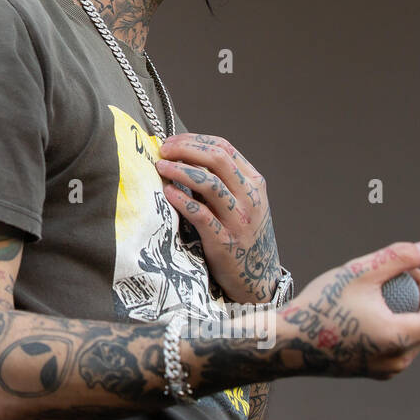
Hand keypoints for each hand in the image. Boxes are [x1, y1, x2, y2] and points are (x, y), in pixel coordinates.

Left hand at [156, 133, 278, 302]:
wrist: (258, 279)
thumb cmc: (242, 235)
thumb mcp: (242, 203)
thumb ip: (221, 181)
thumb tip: (183, 158)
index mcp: (254, 183)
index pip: (224, 148)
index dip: (194, 140)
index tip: (172, 141)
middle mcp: (250, 198)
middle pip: (217, 159)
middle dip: (185, 149)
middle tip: (163, 150)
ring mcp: (239, 220)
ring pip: (210, 183)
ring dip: (181, 171)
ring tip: (161, 166)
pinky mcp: (224, 241)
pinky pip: (201, 214)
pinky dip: (182, 200)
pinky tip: (167, 193)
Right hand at [277, 241, 419, 378]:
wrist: (284, 343)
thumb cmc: (319, 305)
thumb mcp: (358, 273)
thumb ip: (397, 258)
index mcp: (400, 338)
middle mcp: (398, 360)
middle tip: (402, 270)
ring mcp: (386, 369)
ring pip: (415, 334)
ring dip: (411, 307)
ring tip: (385, 286)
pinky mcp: (372, 371)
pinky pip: (398, 345)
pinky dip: (396, 322)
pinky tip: (373, 307)